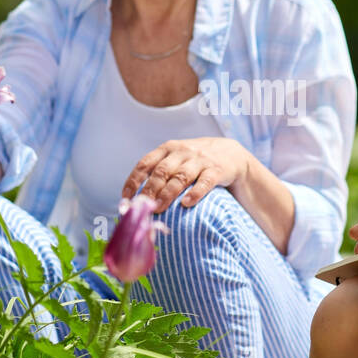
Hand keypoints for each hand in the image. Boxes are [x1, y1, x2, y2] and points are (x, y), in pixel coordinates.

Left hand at [121, 137, 249, 212]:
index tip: (126, 198)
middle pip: (162, 171)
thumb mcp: (176, 159)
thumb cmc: (196, 162)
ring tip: (159, 208)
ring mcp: (200, 160)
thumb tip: (134, 200)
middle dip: (150, 189)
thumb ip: (159, 172)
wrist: (232, 154)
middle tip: (142, 206)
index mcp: (168, 149)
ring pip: (181, 176)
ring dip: (168, 193)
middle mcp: (182, 152)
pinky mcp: (217, 170)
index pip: (146, 163)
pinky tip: (187, 203)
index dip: (134, 181)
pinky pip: (205, 182)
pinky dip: (195, 193)